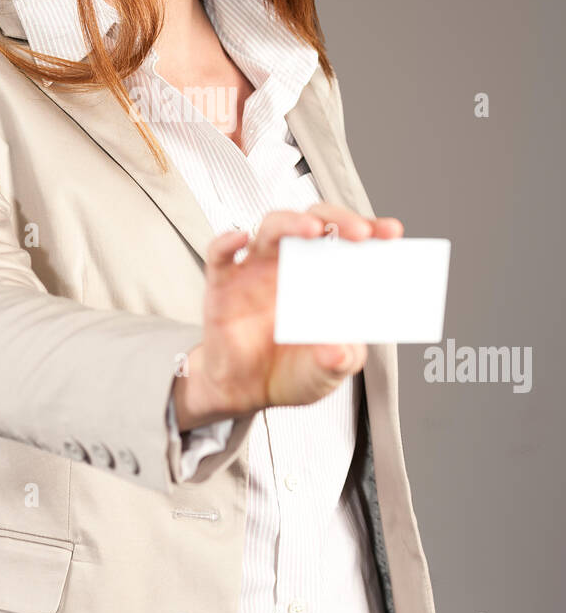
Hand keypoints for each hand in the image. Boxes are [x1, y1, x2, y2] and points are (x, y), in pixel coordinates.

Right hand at [173, 205, 403, 428]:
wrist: (246, 392)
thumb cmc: (292, 371)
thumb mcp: (328, 371)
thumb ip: (339, 359)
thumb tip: (339, 347)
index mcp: (323, 277)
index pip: (349, 243)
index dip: (371, 232)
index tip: (392, 232)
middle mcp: (291, 264)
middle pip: (313, 221)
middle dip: (339, 220)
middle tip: (360, 233)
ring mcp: (256, 270)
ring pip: (271, 228)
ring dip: (292, 223)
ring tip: (312, 229)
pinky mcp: (223, 284)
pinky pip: (220, 255)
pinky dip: (226, 242)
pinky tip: (239, 239)